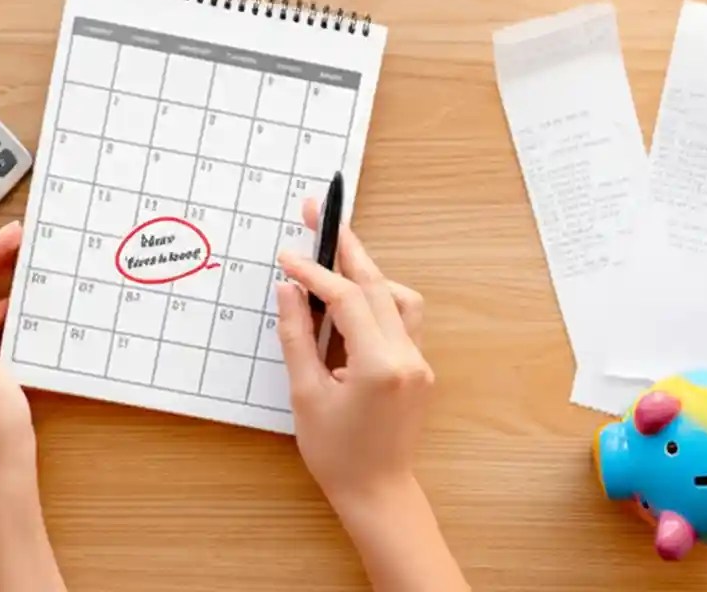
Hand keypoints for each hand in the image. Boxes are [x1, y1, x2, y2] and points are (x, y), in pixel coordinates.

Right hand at [275, 199, 430, 510]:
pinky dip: (377, 299)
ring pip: (398, 296)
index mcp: (380, 365)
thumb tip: (288, 291)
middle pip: (377, 285)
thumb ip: (297, 337)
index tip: (287, 255)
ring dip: (365, 273)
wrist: (377, 493)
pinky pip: (402, 318)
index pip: (346, 299)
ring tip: (332, 256)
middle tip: (320, 213)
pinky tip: (351, 300)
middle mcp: (408, 357)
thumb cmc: (337, 454)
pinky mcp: (419, 367)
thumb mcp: (305, 394)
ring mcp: (419, 361)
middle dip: (345, 247)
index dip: (314, 272)